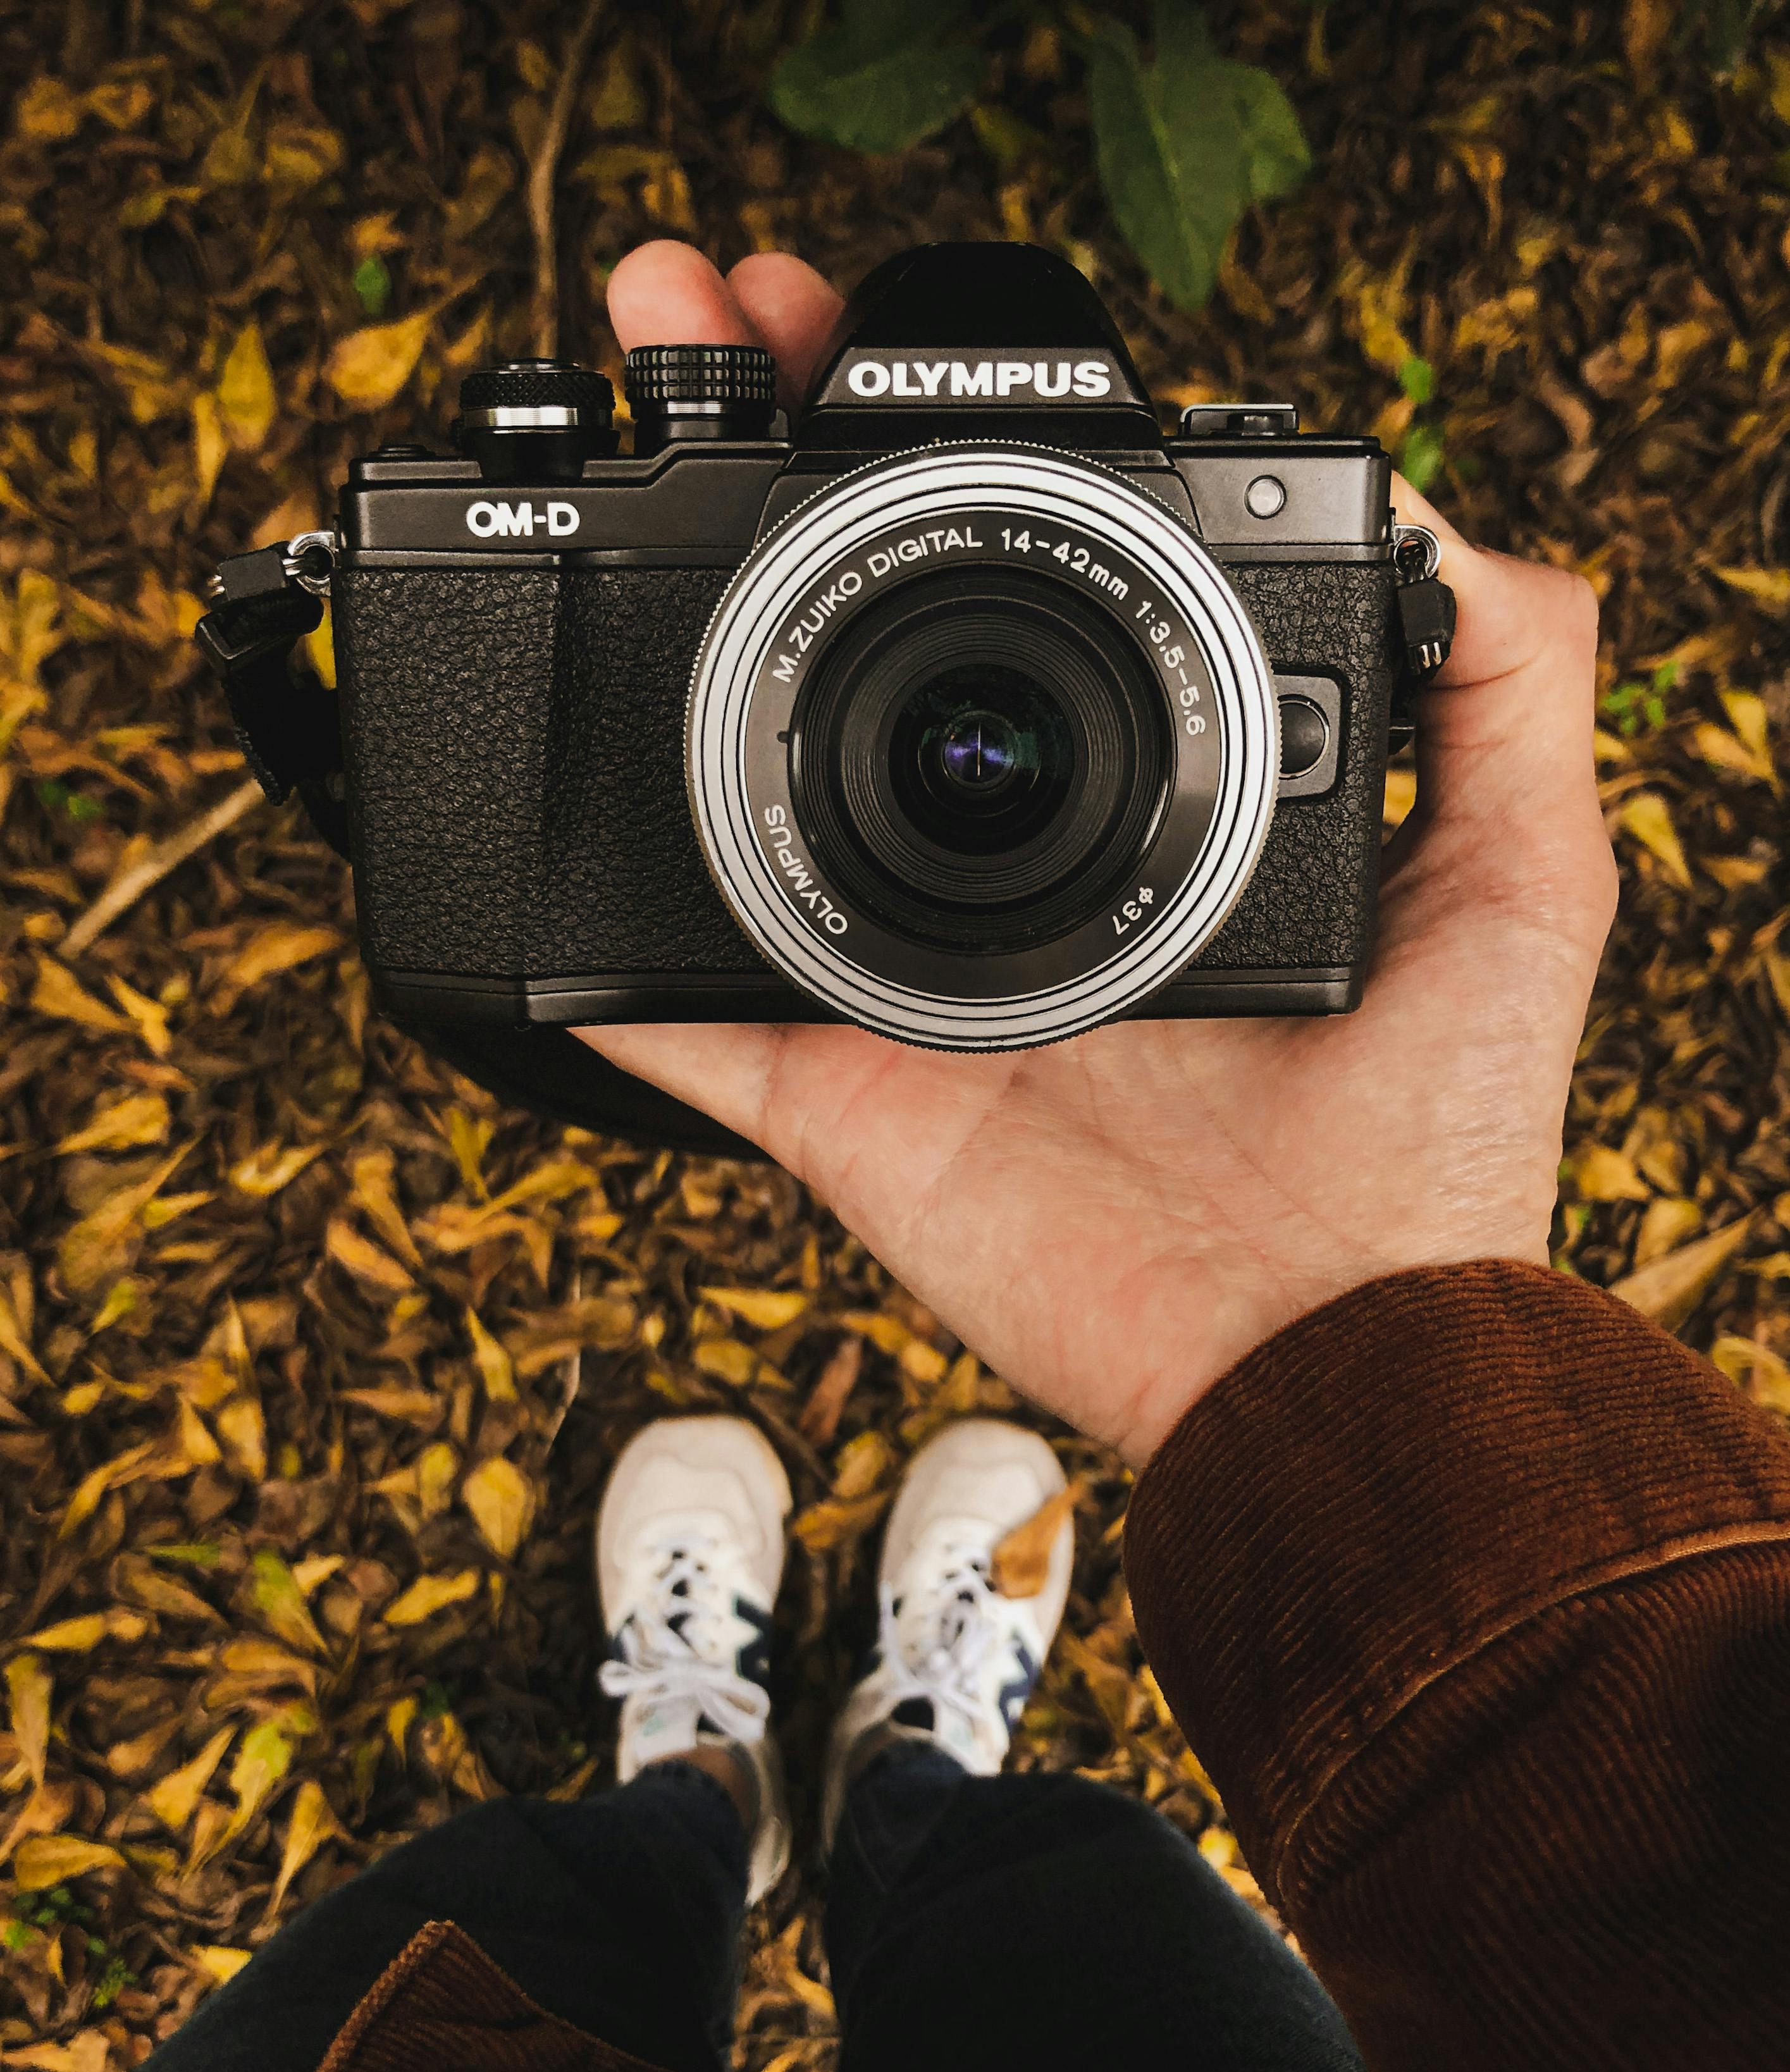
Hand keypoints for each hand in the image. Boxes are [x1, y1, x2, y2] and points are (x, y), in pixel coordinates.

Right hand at [583, 242, 1614, 1466]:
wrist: (1333, 1359)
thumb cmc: (1436, 1147)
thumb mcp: (1522, 882)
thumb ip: (1508, 691)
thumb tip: (1446, 519)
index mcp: (1149, 828)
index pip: (1031, 617)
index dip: (954, 480)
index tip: (882, 344)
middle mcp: (1019, 897)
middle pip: (862, 681)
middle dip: (771, 507)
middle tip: (695, 326)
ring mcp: (915, 996)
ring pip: (757, 826)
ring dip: (669, 679)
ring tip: (599, 506)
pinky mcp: (843, 1105)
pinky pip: (691, 1030)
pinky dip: (601, 970)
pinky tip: (527, 859)